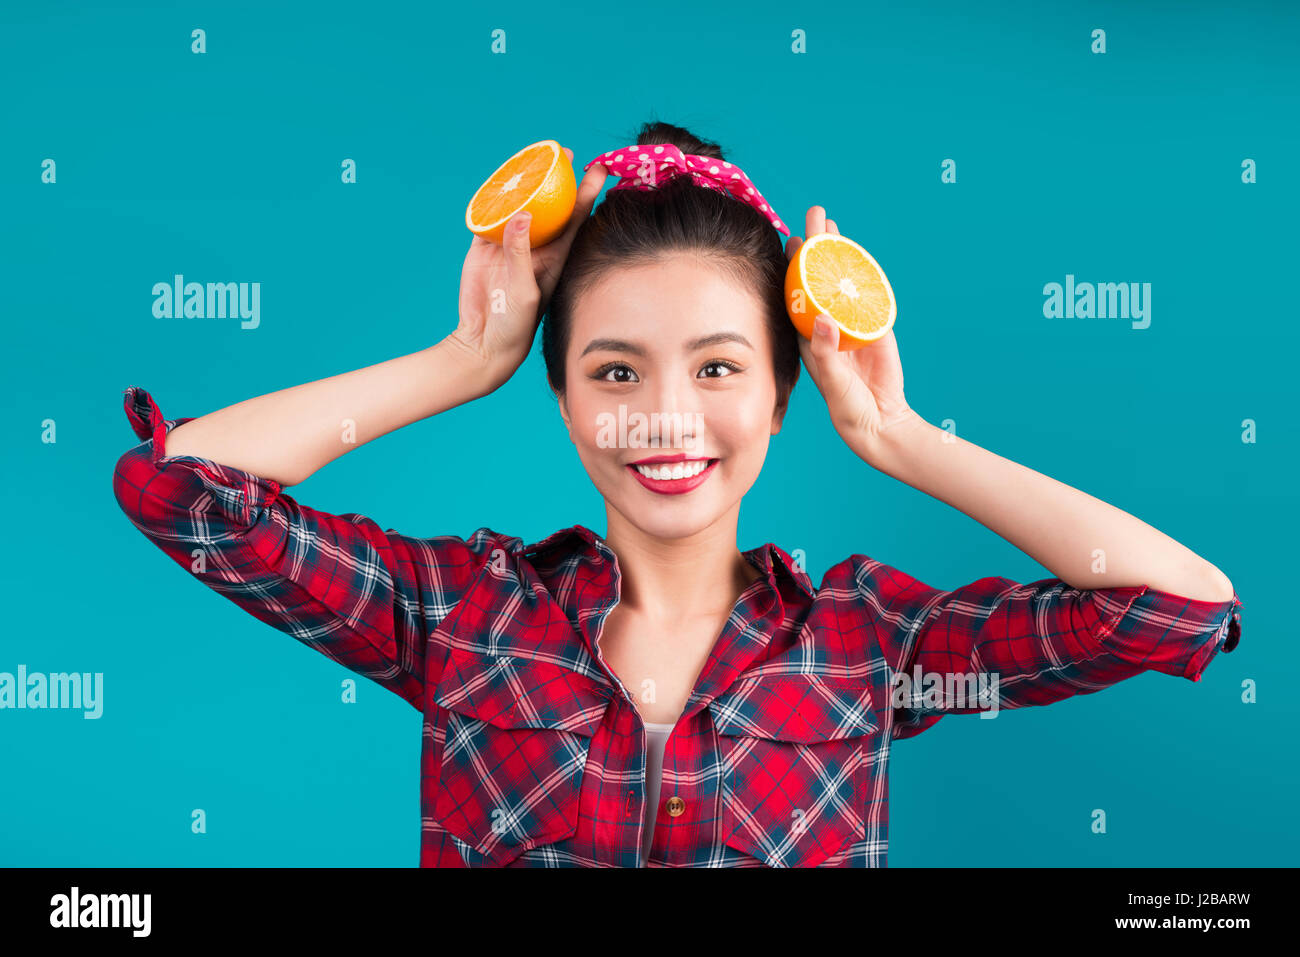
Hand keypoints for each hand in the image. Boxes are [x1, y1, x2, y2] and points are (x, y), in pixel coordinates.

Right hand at [448, 146, 607, 393]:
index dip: (587, 192)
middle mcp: (535, 245)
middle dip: (558, 177)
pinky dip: (492, 198)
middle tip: (564, 151)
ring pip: (519, 205)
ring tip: (533, 156)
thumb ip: (521, 253)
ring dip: (525, 183)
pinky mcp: (484, 246)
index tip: (600, 169)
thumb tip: (522, 213)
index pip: (575, 217)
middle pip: (550, 203)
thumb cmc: (516, 324)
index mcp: (554, 255)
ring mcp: (509, 244)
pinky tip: (497, 180)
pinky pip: (489, 215)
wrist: (483, 342)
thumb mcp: (523, 290)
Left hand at [786, 206, 920, 463]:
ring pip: (843, 279)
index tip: (791, 239)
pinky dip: (863, 271)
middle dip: (816, 245)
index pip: (798, 291)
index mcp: (809, 334)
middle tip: (815, 213)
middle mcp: (827, 323)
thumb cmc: (846, 404)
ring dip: (839, 252)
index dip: (794, 265)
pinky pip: (868, 292)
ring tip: (833, 224)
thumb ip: (825, 353)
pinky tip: (857, 250)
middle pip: (819, 276)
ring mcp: (851, 321)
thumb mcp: (832, 380)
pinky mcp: (874, 323)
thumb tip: (823, 318)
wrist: (880, 418)